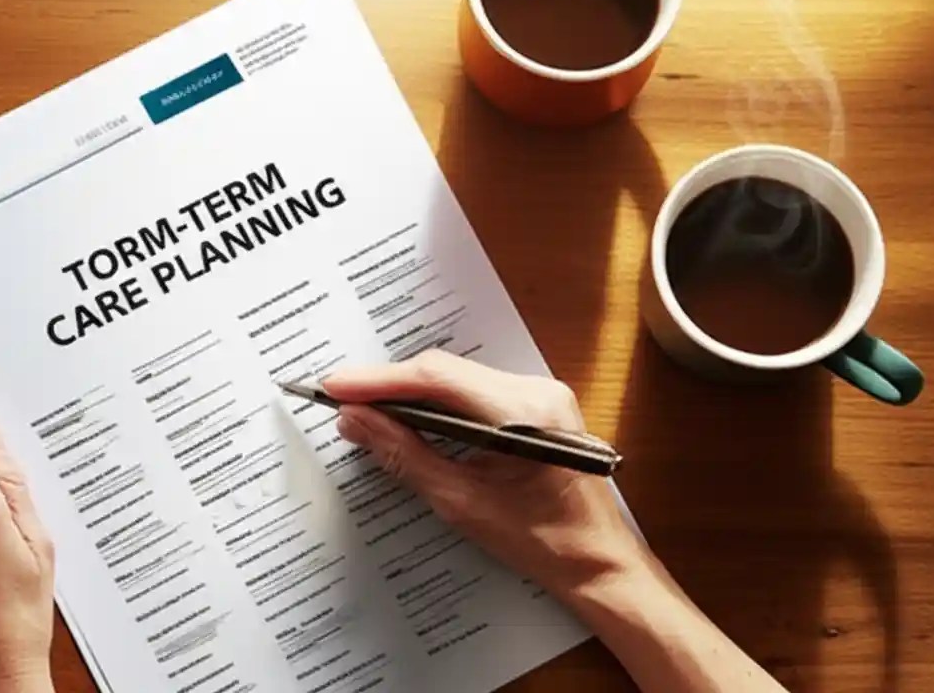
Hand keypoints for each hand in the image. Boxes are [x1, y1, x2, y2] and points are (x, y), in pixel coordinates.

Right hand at [323, 350, 648, 598]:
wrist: (598, 560)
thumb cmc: (542, 541)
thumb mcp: (461, 502)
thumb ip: (405, 455)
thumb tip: (357, 422)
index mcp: (524, 411)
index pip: (436, 379)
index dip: (379, 380)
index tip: (336, 387)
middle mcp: (536, 389)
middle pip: (444, 371)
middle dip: (389, 385)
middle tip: (343, 402)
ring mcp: (540, 393)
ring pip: (457, 377)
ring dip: (411, 392)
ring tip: (367, 410)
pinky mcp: (538, 404)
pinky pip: (474, 389)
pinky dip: (437, 401)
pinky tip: (410, 416)